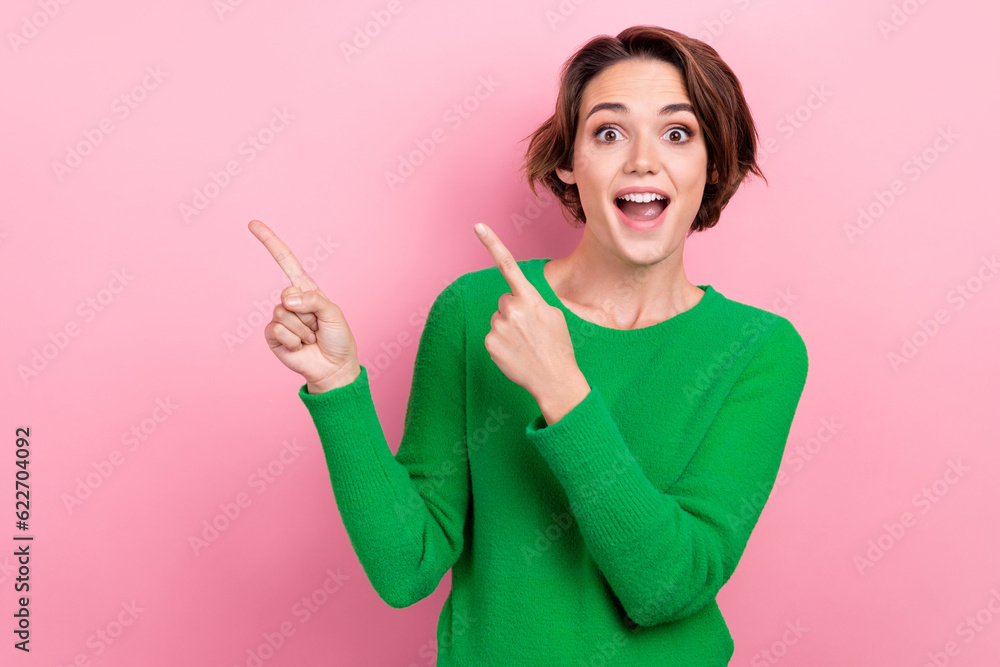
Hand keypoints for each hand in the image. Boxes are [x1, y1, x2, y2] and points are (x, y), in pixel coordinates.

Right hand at [249, 219, 360, 390]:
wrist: (334, 367)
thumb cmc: (338, 338)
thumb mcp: (333, 312)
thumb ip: (312, 300)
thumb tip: (286, 300)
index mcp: (306, 290)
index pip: (285, 262)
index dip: (270, 242)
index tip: (252, 224)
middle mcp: (291, 302)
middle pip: (287, 294)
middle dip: (307, 313)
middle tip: (317, 326)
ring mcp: (280, 319)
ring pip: (283, 314)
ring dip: (302, 329)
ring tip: (311, 338)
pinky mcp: (272, 337)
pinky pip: (277, 330)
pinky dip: (293, 340)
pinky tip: (300, 347)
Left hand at [474, 222, 587, 416]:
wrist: (554, 380)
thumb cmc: (557, 347)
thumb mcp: (553, 315)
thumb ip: (532, 302)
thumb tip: (515, 302)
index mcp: (530, 298)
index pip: (508, 265)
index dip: (492, 244)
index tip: (478, 226)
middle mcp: (511, 309)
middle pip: (504, 300)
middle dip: (513, 311)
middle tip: (530, 331)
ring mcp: (498, 326)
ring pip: (498, 319)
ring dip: (508, 328)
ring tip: (525, 344)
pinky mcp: (489, 343)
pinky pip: (492, 336)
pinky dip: (501, 344)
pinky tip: (515, 353)